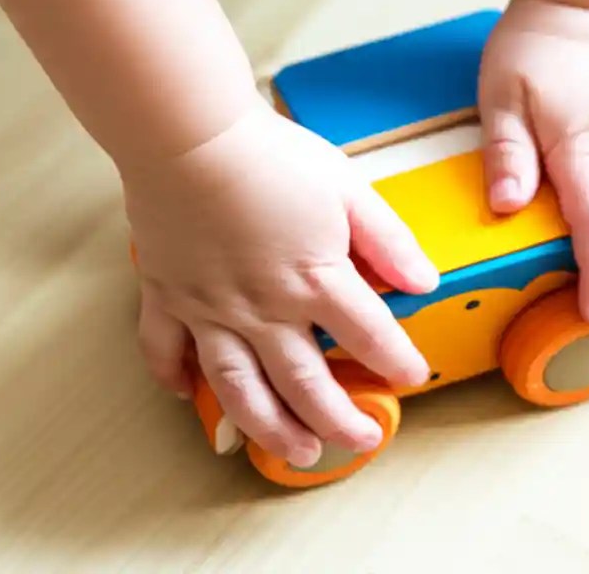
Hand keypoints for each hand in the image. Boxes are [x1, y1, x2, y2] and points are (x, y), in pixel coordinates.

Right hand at [125, 104, 437, 467]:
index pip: (370, 337)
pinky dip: (173, 378)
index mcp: (315, 281)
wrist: (188, 135)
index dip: (398, 362)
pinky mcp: (167, 296)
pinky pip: (165, 349)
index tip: (413, 375)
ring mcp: (211, 310)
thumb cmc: (268, 155)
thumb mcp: (347, 188)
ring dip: (270, 427)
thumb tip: (423, 281)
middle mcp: (264, 309)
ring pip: (241, 388)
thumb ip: (387, 240)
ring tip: (295, 452)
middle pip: (307, 384)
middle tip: (360, 441)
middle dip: (339, 421)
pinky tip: (186, 396)